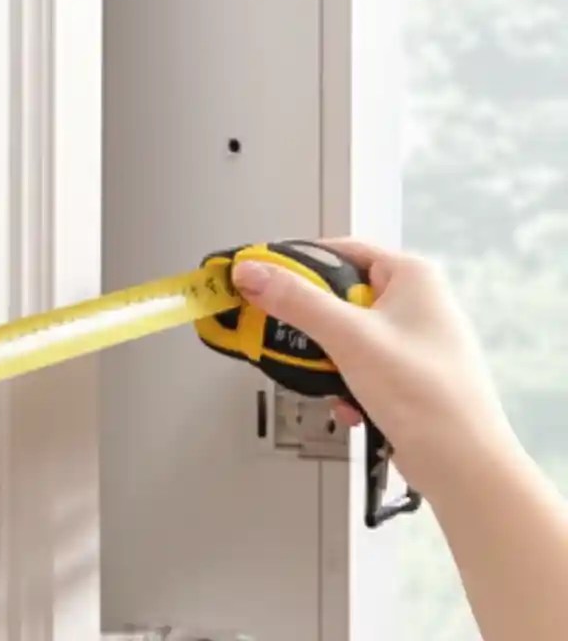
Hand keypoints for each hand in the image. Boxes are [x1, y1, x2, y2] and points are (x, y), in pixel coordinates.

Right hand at [229, 238, 520, 501]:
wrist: (461, 466)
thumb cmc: (430, 397)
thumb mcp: (350, 338)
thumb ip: (297, 302)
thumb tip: (255, 273)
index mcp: (412, 277)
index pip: (337, 250)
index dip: (294, 263)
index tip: (258, 276)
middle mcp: (414, 303)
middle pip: (334, 296)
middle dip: (311, 327)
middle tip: (286, 338)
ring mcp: (409, 340)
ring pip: (341, 336)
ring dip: (326, 362)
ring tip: (330, 380)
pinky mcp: (402, 374)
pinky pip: (354, 366)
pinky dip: (343, 384)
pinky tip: (351, 403)